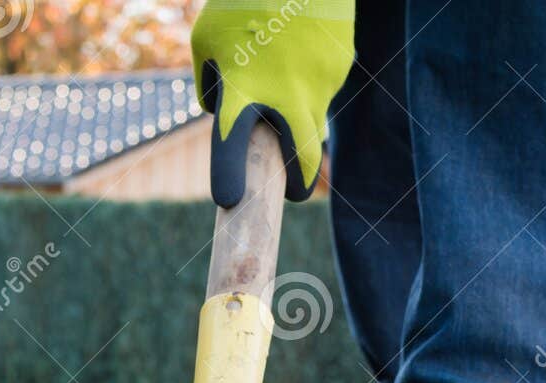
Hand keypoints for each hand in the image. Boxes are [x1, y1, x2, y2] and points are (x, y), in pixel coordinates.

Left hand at [191, 0, 353, 205]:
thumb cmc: (242, 1)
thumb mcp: (207, 37)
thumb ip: (208, 83)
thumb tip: (221, 111)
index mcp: (242, 86)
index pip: (231, 145)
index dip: (228, 175)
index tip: (229, 199)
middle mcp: (284, 93)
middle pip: (300, 159)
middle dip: (299, 183)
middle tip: (295, 192)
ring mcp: (318, 83)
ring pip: (312, 117)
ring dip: (298, 110)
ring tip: (282, 66)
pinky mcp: (338, 70)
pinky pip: (320, 88)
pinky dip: (308, 78)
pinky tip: (299, 48)